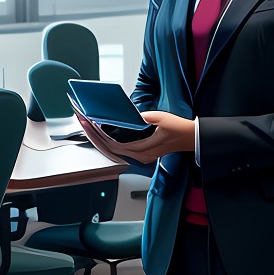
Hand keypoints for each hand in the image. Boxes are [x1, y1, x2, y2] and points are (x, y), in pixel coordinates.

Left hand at [74, 108, 194, 164]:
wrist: (192, 138)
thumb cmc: (178, 128)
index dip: (99, 134)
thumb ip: (142, 118)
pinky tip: (99, 133)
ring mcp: (140, 157)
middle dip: (93, 134)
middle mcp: (140, 156)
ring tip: (86, 125)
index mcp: (144, 149)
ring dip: (98, 138)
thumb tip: (125, 117)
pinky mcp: (140, 154)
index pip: (114, 144)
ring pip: (113, 150)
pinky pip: (119, 150)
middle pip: (110, 148)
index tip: (89, 123)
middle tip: (82, 121)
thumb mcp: (160, 118)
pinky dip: (107, 141)